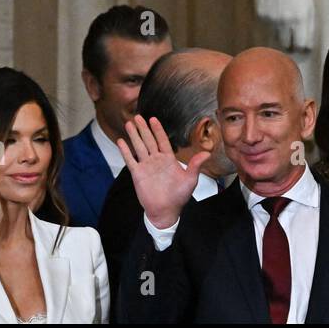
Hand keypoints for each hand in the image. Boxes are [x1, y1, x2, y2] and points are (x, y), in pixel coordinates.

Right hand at [117, 115, 208, 229]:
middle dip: (143, 128)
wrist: (166, 211)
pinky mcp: (137, 174)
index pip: (162, 140)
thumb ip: (196, 165)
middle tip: (138, 116)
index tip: (153, 119)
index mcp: (168, 159)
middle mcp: (156, 160)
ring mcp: (146, 166)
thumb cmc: (179, 196)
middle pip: (148, 140)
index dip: (157, 129)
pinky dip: (125, 151)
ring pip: (138, 147)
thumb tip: (207, 153)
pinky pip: (130, 160)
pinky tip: (120, 141)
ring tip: (129, 123)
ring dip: (134, 135)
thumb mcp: (190, 179)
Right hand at [255, 0, 315, 51]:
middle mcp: (285, 21)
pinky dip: (271, 26)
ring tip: (284, 23)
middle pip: (286, 47)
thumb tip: (306, 48)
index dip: (302, 49)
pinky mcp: (261, 16)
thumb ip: (309, 28)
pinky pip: (266, 29)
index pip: (301, 46)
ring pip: (275, 39)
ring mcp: (271, 19)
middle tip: (292, 40)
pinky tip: (275, 13)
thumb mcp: (310, 7)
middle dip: (290, 46)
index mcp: (301, 19)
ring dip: (280, 36)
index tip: (302, 48)